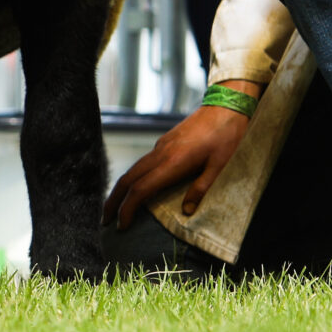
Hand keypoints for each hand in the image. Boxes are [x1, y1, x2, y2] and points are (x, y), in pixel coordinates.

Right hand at [102, 96, 256, 229]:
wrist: (225, 105)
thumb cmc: (226, 137)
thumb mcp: (220, 166)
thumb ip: (201, 189)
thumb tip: (186, 211)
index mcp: (172, 162)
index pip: (141, 189)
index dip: (128, 209)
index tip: (122, 225)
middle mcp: (160, 154)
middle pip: (128, 179)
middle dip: (113, 200)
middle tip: (105, 220)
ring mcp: (160, 146)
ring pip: (132, 169)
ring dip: (121, 189)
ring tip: (115, 206)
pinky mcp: (164, 142)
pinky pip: (142, 163)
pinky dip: (133, 178)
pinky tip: (136, 186)